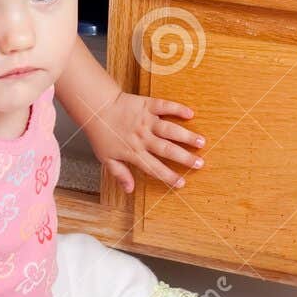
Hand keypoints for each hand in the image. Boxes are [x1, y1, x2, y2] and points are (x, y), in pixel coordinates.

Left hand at [82, 90, 204, 192]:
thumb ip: (120, 174)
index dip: (168, 176)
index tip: (182, 183)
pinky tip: (190, 113)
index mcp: (134, 152)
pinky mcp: (147, 105)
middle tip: (200, 164)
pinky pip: (165, 106)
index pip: (154, 168)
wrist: (96, 108)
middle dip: (185, 158)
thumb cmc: (102, 134)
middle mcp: (143, 138)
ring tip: (201, 142)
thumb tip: (130, 190)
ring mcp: (146, 121)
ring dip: (186, 136)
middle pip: (167, 150)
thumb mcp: (106, 158)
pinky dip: (178, 109)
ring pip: (170, 130)